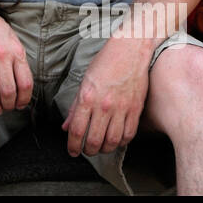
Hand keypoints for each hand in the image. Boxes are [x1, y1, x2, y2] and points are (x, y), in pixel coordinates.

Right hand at [0, 0, 33, 115]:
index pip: (25, 83)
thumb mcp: (11, 39)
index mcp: (16, 51)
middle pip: (8, 91)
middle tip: (6, 110)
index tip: (20, 106)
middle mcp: (1, 55)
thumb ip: (18, 60)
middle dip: (8, 106)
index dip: (24, 100)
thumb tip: (22, 85)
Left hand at [61, 37, 149, 157]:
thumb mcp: (84, 81)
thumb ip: (76, 106)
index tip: (72, 151)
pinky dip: (122, 142)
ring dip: (105, 149)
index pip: (77, 130)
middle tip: (86, 151)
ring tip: (101, 147)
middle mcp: (103, 105)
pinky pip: (129, 134)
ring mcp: (121, 108)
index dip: (72, 145)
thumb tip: (66, 126)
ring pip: (112, 141)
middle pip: (94, 140)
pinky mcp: (135, 109)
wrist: (130, 50)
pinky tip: (117, 140)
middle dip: (88, 151)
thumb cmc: (105, 62)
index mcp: (87, 97)